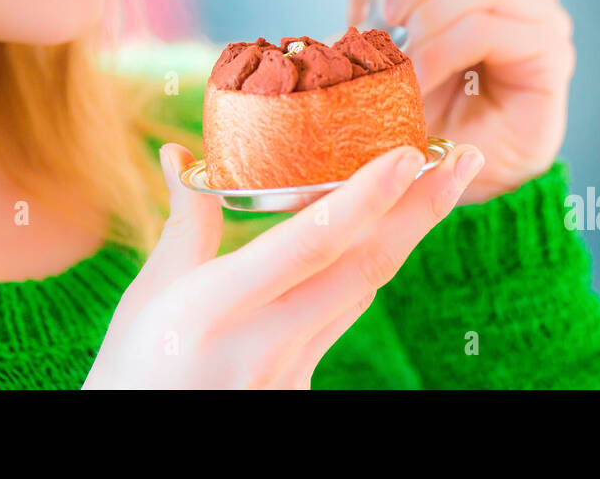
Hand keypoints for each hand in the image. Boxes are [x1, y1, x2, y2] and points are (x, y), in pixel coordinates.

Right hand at [83, 139, 485, 388]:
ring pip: (362, 291)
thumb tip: (179, 153)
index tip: (411, 154)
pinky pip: (343, 316)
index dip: (366, 198)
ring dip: (403, 234)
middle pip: (364, 269)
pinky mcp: (304, 388)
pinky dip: (364, 270)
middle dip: (422, 210)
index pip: (311, 245)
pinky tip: (383, 235)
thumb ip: (184, 221)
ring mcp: (291, 373)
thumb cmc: (135, 367)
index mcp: (216, 307)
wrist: (141, 446)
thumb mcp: (150, 291)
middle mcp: (264, 342)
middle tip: (465, 158)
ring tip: (438, 182)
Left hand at [337, 0, 574, 204]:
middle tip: (389, 26)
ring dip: (428, 22)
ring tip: (404, 64)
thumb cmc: (401, 90)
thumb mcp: (369, 10)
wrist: (424, 166)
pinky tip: (424, 84)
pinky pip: (489, 26)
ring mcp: (540, 14)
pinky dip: (443, 53)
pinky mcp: (551, 54)